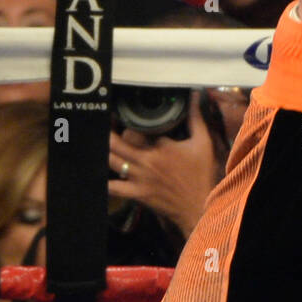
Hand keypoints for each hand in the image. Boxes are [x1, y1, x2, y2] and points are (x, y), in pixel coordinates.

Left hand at [108, 93, 219, 235]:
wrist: (200, 207)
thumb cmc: (202, 174)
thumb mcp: (203, 143)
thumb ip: (196, 118)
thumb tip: (194, 95)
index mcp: (161, 147)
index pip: (139, 129)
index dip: (129, 121)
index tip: (121, 112)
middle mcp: (146, 161)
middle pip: (117, 143)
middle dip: (108, 132)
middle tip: (102, 124)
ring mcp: (140, 178)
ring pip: (113, 162)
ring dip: (105, 152)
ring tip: (99, 142)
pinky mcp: (138, 194)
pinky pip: (115, 189)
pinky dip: (105, 183)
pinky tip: (98, 175)